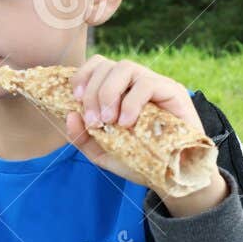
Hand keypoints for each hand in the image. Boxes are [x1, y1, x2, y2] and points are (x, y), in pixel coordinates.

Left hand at [62, 56, 225, 213]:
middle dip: (93, 92)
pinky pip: (147, 84)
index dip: (83, 77)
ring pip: (126, 67)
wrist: (173, 176)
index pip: (98, 65)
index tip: (75, 101)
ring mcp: (156, 84)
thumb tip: (70, 114)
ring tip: (109, 121)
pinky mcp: (172, 91)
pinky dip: (131, 103)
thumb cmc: (140, 162)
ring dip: (109, 93)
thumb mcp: (103, 153)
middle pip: (107, 65)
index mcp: (120, 90)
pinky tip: (128, 123)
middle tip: (94, 121)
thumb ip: (83, 137)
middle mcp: (136, 82)